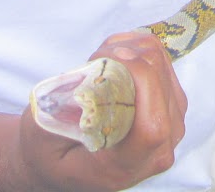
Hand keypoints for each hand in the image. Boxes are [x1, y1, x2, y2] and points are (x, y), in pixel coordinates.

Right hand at [18, 30, 186, 190]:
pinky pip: (162, 60)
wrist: (66, 161)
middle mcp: (158, 148)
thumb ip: (62, 111)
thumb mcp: (42, 136)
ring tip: (100, 59)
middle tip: (93, 58)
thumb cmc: (51, 153)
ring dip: (129, 48)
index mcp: (127, 165)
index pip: (152, 127)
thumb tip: (89, 77)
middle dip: (125, 54)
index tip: (107, 57)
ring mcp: (171, 123)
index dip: (140, 81)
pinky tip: (114, 58)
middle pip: (159, 83)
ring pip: (161, 63)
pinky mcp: (171, 102)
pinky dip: (137, 48)